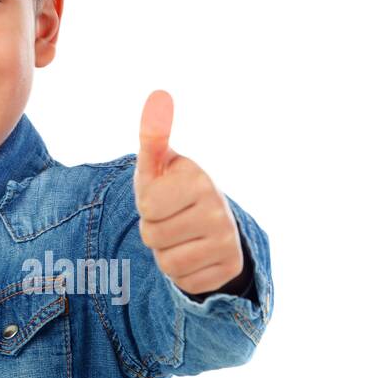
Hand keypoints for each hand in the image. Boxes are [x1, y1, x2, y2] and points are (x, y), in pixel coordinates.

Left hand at [134, 90, 244, 296]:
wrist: (206, 221)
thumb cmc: (172, 187)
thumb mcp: (157, 163)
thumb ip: (153, 133)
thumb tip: (158, 95)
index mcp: (199, 179)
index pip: (146, 207)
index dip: (146, 204)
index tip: (163, 195)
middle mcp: (219, 209)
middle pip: (152, 237)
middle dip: (154, 229)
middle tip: (172, 217)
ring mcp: (228, 240)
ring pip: (167, 263)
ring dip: (165, 252)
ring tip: (181, 234)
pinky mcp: (230, 268)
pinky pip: (185, 282)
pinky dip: (183, 272)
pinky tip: (194, 253)